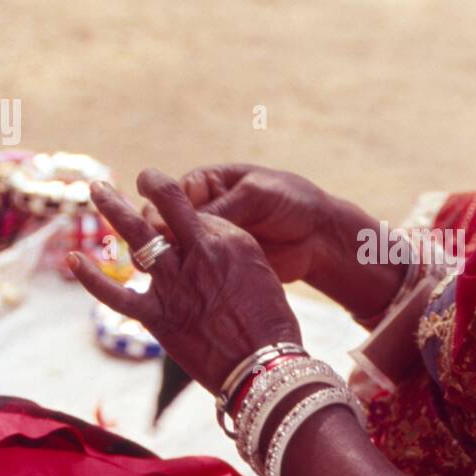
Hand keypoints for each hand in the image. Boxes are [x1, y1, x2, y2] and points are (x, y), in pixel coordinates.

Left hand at [70, 168, 301, 395]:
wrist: (263, 366)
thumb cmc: (270, 322)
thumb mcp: (260, 270)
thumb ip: (229, 250)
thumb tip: (201, 241)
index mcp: (228, 241)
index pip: (195, 213)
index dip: (187, 214)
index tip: (183, 219)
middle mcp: (197, 254)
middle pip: (163, 207)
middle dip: (146, 184)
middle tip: (136, 175)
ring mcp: (173, 284)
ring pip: (135, 235)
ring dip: (113, 208)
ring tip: (97, 188)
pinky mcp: (157, 316)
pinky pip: (116, 294)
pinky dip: (91, 278)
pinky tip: (73, 258)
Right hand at [141, 164, 330, 285]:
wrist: (320, 234)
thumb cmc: (291, 202)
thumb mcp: (256, 196)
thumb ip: (221, 208)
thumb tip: (180, 223)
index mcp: (206, 184)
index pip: (168, 196)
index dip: (160, 211)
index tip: (163, 228)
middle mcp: (201, 210)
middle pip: (163, 225)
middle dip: (157, 239)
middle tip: (155, 256)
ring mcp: (206, 240)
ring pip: (172, 252)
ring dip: (165, 263)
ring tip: (162, 277)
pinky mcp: (216, 265)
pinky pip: (192, 272)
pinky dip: (184, 280)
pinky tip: (179, 291)